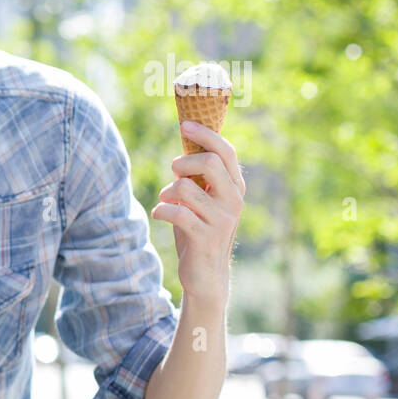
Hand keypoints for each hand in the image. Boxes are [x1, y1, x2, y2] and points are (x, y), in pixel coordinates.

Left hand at [150, 122, 245, 308]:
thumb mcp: (201, 200)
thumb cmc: (198, 230)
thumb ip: (197, 178)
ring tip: (166, 201)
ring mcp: (222, 219)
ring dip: (167, 192)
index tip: (184, 124)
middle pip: (208, 162)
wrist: (206, 274)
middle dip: (181, 163)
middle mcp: (234, 200)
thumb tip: (182, 151)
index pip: (225, 151)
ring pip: (185, 187)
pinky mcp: (206, 236)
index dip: (205, 134)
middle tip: (173, 173)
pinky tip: (161, 214)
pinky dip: (162, 210)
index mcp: (235, 187)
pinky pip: (176, 212)